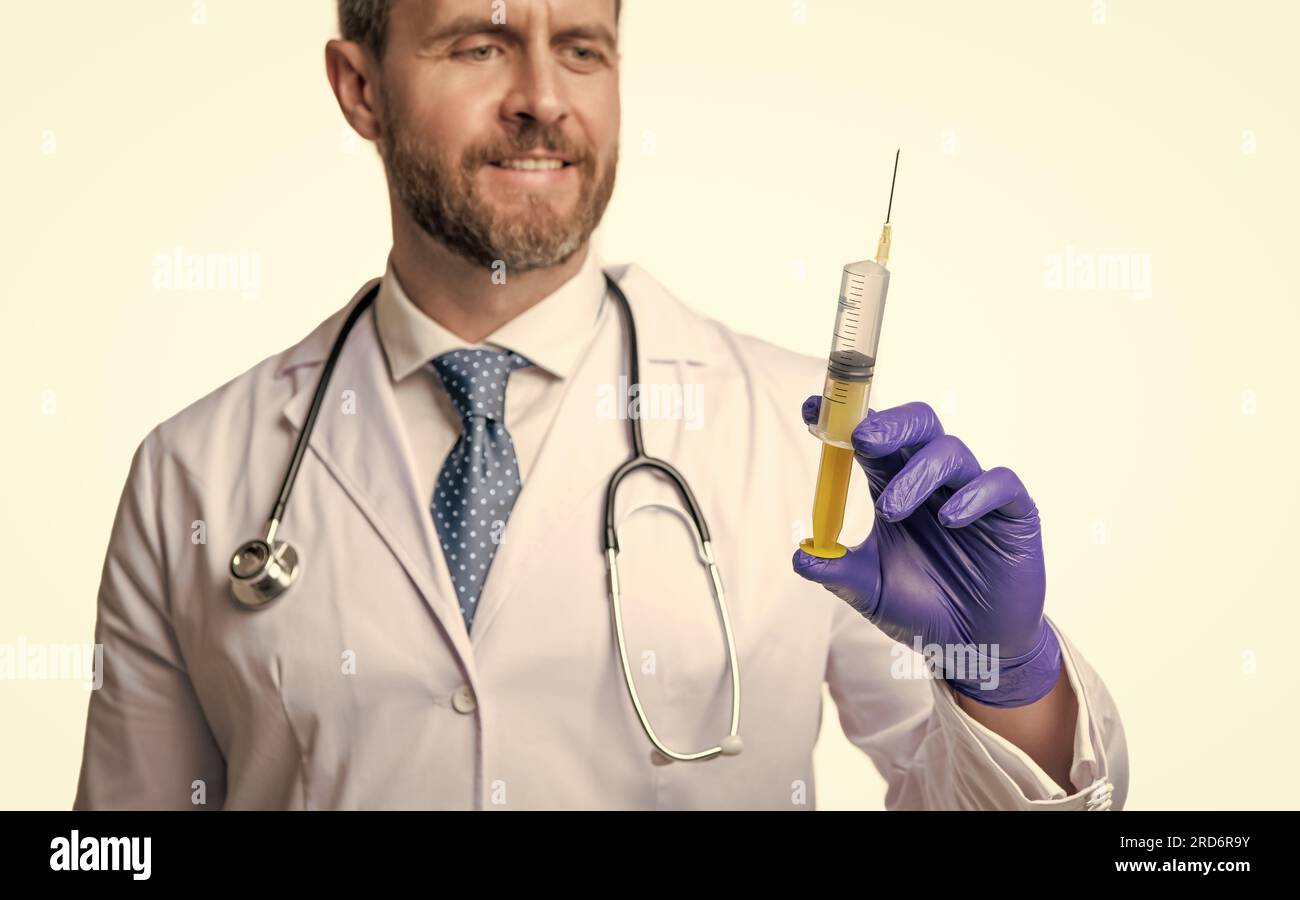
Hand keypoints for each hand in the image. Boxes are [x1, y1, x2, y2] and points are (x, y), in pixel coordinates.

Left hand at [792, 397, 1060, 706]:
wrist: (972, 648)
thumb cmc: (920, 609)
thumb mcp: (869, 591)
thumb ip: (836, 570)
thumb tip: (799, 554)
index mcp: (895, 486)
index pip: (872, 439)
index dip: (845, 419)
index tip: (813, 411)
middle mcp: (934, 481)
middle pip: (918, 424)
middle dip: (889, 423)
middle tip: (862, 439)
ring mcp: (973, 492)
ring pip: (951, 451)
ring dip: (917, 474)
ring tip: (890, 511)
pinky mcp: (1013, 513)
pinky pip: (1000, 483)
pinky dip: (974, 495)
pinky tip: (950, 520)